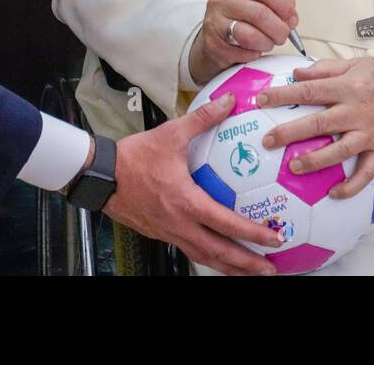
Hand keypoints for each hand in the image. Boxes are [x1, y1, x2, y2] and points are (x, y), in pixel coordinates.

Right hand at [103, 93, 281, 275]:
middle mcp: (179, 224)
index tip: (274, 239)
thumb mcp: (171, 134)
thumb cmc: (134, 157)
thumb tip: (228, 101)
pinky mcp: (161, 233)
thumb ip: (203, 118)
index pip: (226, 224)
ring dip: (229, 267)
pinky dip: (209, 258)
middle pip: (219, 252)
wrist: (99, 175)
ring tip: (250, 271)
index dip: (252, 233)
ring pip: (204, 257)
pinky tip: (220, 258)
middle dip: (246, 263)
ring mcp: (169, 232)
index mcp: (186, 203)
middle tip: (270, 269)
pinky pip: (190, 251)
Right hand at [188, 0, 298, 84]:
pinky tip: (254, 50)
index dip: (283, 5)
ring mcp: (214, 22)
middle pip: (260, 14)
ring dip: (267, 43)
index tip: (291, 17)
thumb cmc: (240, 18)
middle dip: (279, 29)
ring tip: (269, 43)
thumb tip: (291, 17)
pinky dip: (254, 54)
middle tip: (283, 35)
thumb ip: (277, 4)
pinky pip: (243, 52)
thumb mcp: (255, 2)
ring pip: (250, 35)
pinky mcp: (213, 44)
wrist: (214, 37)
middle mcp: (221, 1)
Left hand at [255, 56, 373, 199]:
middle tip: (268, 140)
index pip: (309, 90)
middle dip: (290, 132)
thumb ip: (325, 68)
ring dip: (315, 160)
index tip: (262, 100)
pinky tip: (334, 194)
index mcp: (349, 86)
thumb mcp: (356, 62)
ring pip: (339, 150)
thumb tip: (297, 73)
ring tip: (294, 167)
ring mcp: (370, 132)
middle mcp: (357, 110)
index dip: (283, 95)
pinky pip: (367, 172)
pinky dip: (352, 186)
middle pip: (318, 122)